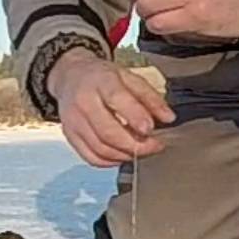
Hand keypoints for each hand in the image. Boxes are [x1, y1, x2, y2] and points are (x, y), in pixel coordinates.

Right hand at [46, 49, 175, 167]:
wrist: (70, 76)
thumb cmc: (101, 77)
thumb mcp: (129, 77)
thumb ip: (150, 97)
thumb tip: (169, 118)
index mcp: (100, 81)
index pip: (117, 100)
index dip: (135, 117)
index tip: (151, 129)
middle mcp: (83, 102)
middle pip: (108, 132)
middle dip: (135, 145)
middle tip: (154, 145)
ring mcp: (74, 121)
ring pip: (100, 148)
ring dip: (125, 155)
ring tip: (141, 149)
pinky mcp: (70, 136)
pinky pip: (91, 157)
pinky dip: (110, 162)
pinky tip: (123, 155)